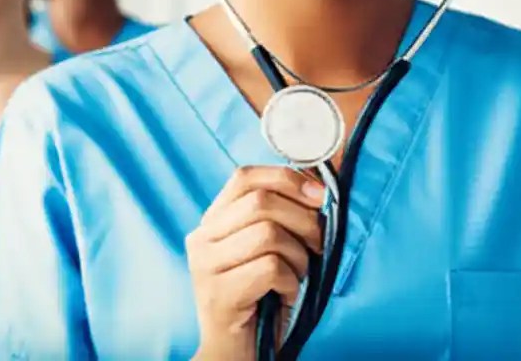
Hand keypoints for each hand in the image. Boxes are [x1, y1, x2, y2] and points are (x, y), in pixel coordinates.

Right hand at [186, 166, 326, 360]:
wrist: (236, 353)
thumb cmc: (261, 300)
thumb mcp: (267, 251)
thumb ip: (279, 218)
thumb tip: (316, 187)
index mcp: (212, 222)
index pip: (244, 177)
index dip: (285, 178)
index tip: (319, 195)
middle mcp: (201, 239)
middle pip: (260, 201)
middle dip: (303, 220)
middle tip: (317, 245)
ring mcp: (205, 265)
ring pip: (269, 234)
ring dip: (298, 257)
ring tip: (296, 276)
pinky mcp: (219, 293)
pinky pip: (271, 268)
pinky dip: (290, 283)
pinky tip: (285, 295)